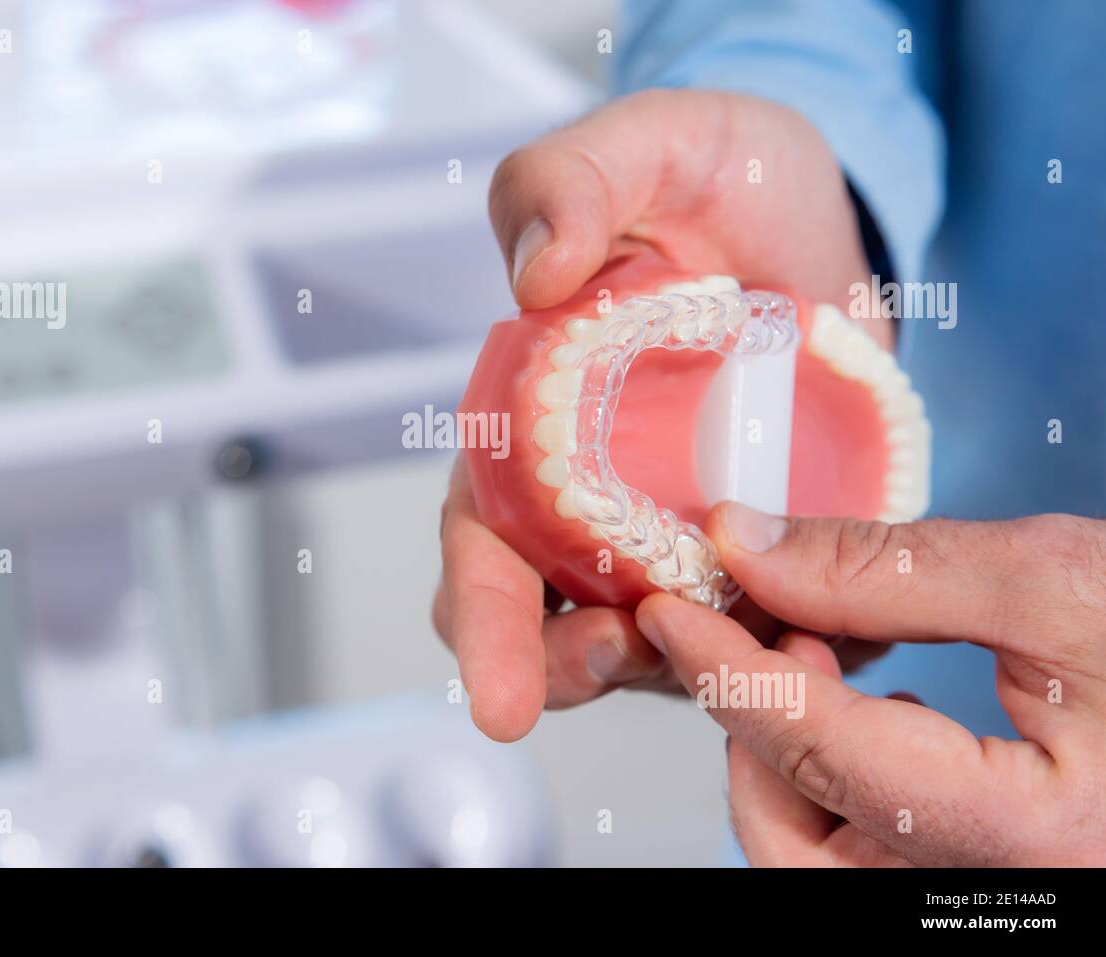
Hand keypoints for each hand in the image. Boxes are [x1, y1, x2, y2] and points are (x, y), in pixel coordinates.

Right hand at [434, 89, 883, 742]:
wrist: (812, 208)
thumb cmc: (704, 177)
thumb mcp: (637, 149)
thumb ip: (565, 186)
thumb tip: (538, 275)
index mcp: (528, 433)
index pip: (480, 547)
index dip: (484, 625)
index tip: (501, 700)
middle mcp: (589, 504)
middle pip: (551, 625)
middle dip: (571, 668)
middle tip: (618, 656)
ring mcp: (678, 535)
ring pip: (660, 650)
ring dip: (687, 672)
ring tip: (744, 646)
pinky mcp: (765, 547)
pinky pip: (767, 629)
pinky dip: (784, 653)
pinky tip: (821, 639)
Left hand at [635, 502, 1105, 865]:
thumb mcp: (1062, 586)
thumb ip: (892, 569)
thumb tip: (749, 544)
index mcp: (1036, 838)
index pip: (823, 754)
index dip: (729, 666)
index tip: (671, 601)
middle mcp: (1000, 897)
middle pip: (793, 838)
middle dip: (752, 723)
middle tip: (768, 621)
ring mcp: (982, 893)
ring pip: (811, 852)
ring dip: (784, 747)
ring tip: (825, 653)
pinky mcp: (977, 873)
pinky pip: (856, 847)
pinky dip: (828, 769)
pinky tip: (869, 696)